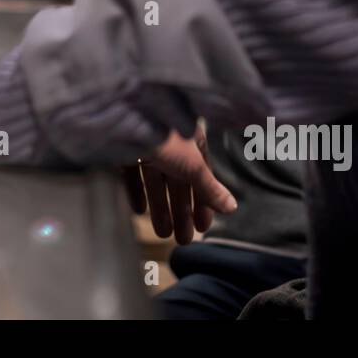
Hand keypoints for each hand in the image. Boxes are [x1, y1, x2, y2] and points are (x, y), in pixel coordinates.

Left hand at [122, 129, 235, 244]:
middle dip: (181, 212)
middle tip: (183, 239)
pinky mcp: (125, 149)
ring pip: (156, 181)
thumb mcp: (193, 166)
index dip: (203, 202)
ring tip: (163, 233)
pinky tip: (139, 211)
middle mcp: (171, 143)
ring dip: (161, 208)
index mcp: (191, 141)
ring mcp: (147, 145)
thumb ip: (210, 188)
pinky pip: (132, 174)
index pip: (201, 176)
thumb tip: (232, 208)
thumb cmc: (167, 137)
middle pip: (178, 183)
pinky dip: (137, 192)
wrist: (127, 118)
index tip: (203, 226)